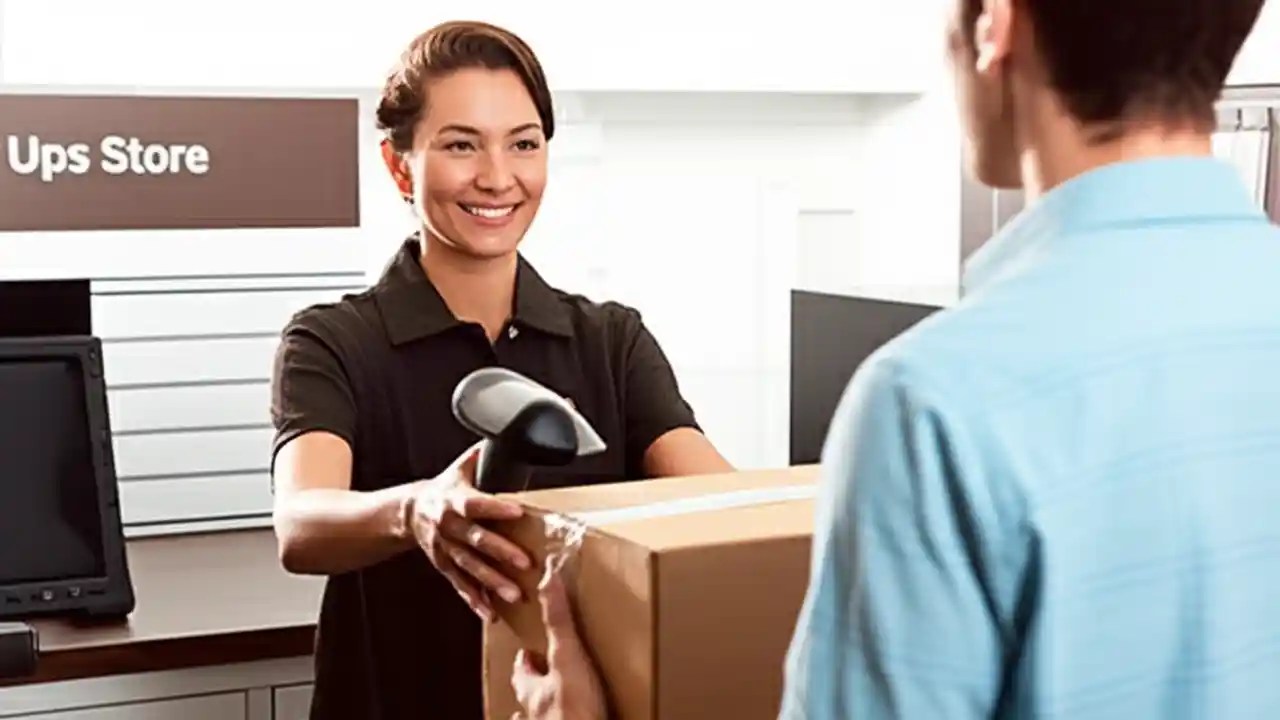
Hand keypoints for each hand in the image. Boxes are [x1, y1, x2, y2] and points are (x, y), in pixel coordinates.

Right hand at [408, 444, 530, 620]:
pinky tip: (490, 613)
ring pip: (470, 567)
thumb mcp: (459, 469)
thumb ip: (481, 455)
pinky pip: (460, 585)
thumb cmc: (443, 489)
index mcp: (455, 500)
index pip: (478, 504)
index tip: (517, 512)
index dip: (496, 508)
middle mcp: (449, 527)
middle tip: (524, 563)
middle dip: (500, 552)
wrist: (408, 511)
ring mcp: (445, 549)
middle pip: (476, 541)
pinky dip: (474, 600)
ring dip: (492, 582)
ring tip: (514, 594)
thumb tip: (505, 427)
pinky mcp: (444, 566)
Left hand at [510, 567, 606, 719]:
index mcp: (534, 692)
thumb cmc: (575, 712)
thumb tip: (547, 576)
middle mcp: (536, 716)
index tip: (527, 652)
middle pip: (528, 702)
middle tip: (540, 678)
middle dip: (532, 690)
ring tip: (553, 711)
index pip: (522, 672)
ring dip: (545, 715)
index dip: (524, 661)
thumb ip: (558, 620)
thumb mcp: (568, 658)